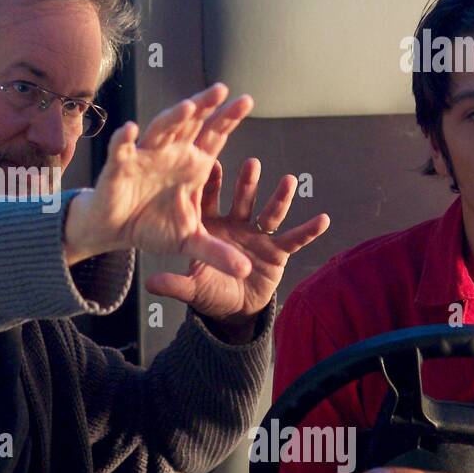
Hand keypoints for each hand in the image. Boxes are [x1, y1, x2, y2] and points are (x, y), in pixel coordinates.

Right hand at [64, 83, 328, 322]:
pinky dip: (124, 141)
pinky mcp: (118, 168)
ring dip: (172, 119)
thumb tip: (245, 272)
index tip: (246, 101)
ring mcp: (144, 157)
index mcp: (191, 166)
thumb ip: (216, 253)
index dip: (227, 119)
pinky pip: (121, 151)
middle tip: (222, 90)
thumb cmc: (151, 226)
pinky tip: (131, 130)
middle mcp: (169, 154)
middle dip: (204, 107)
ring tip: (188, 106)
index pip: (212, 136)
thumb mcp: (189, 242)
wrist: (114, 231)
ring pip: (159, 132)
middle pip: (188, 125)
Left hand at [145, 153, 329, 324]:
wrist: (235, 309)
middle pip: (241, 199)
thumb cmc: (210, 292)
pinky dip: (309, 230)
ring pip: (268, 212)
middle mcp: (235, 225)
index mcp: (210, 228)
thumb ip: (175, 285)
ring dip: (279, 197)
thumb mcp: (192, 289)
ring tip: (289, 180)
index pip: (208, 200)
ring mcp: (258, 235)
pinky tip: (323, 219)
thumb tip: (150, 285)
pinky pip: (295, 238)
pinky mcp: (278, 251)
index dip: (210, 184)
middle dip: (247, 183)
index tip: (210, 163)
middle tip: (250, 163)